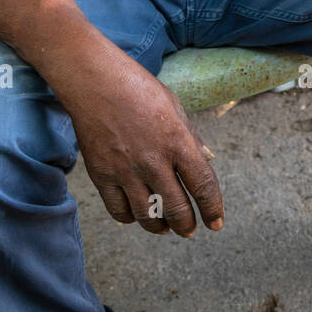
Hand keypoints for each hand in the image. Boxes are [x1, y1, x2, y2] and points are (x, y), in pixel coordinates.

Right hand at [60, 53, 223, 237]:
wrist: (95, 82)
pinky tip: (137, 215)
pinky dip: (130, 218)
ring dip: (159, 227)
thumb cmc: (139, 89)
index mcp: (178, 141)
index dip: (212, 209)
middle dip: (186, 225)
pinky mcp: (101, 175)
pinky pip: (118, 210)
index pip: (203, 185)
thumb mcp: (175, 107)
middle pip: (176, 208)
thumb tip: (208, 159)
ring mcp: (126, 170)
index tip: (216, 223)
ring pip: (147, 215)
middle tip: (189, 230)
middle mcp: (153, 160)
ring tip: (164, 228)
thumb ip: (191, 137)